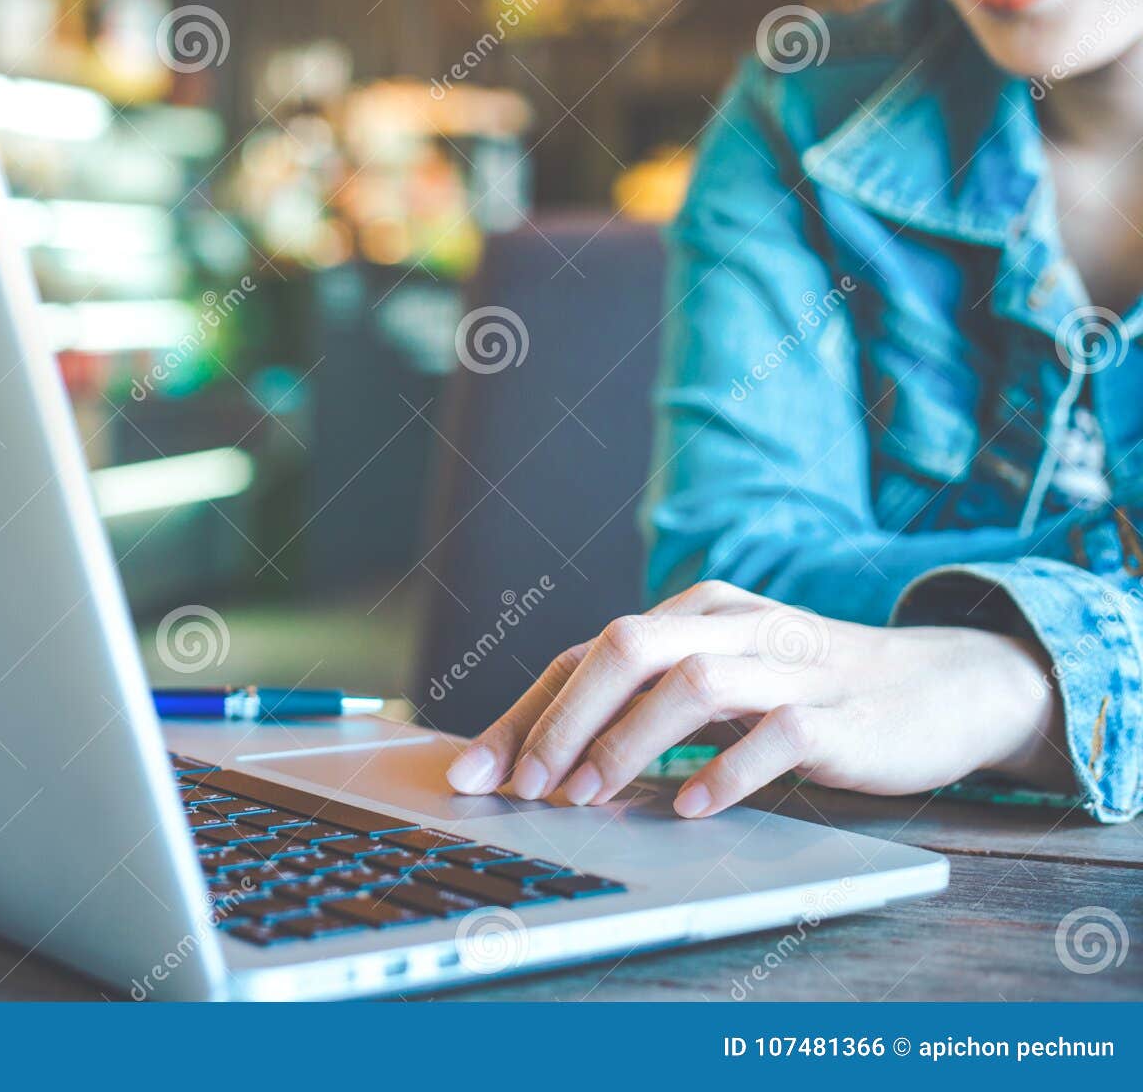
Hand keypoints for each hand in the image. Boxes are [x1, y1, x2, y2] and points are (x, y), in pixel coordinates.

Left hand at [444, 580, 1071, 816]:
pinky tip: (691, 810)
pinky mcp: (840, 711)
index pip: (587, 653)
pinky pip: (775, 737)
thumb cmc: (809, 693)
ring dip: (627, 744)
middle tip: (526, 789)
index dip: (526, 712)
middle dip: (561, 720)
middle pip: (624, 646)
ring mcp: (791, 664)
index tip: (477, 772)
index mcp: (695, 613)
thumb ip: (648, 706)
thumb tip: (546, 760)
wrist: (945, 687)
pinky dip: (725, 775)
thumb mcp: (722, 684)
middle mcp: (735, 623)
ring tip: (587, 798)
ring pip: (690, 683)